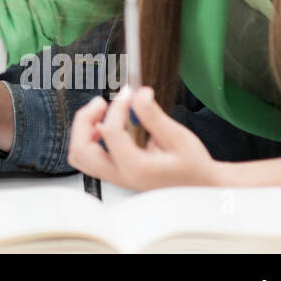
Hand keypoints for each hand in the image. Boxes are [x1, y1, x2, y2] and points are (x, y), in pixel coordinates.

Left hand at [67, 84, 222, 189]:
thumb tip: (138, 93)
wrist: (200, 186)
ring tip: (100, 113)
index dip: (117, 107)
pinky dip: (90, 137)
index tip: (128, 93)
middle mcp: (121, 176)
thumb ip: (154, 116)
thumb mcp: (178, 138)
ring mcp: (115, 176)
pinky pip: (89, 156)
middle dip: (84, 121)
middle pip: (81, 151)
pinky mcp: (115, 172)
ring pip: (79, 156)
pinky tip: (105, 124)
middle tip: (101, 103)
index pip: (111, 133)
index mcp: (136, 168)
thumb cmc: (193, 166)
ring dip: (83, 130)